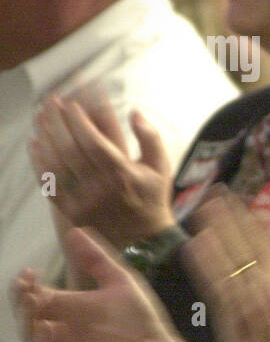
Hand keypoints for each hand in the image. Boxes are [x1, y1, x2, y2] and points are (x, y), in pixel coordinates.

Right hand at [14, 227, 193, 341]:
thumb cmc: (139, 316)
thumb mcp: (119, 281)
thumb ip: (97, 259)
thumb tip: (75, 230)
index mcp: (70, 305)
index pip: (37, 293)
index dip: (26, 284)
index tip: (29, 272)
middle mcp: (63, 323)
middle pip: (28, 313)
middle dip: (21, 300)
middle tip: (26, 289)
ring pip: (31, 334)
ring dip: (27, 320)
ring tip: (32, 304)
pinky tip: (49, 328)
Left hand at [29, 92, 175, 248]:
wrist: (143, 241)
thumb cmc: (152, 199)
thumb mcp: (161, 167)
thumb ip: (151, 138)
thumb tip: (135, 112)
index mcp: (124, 175)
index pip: (95, 142)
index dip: (80, 120)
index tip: (72, 102)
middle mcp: (101, 187)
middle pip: (71, 149)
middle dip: (59, 121)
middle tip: (52, 101)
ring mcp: (83, 200)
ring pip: (57, 164)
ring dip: (46, 137)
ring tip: (41, 116)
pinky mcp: (71, 211)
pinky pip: (49, 184)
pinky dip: (39, 162)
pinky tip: (35, 144)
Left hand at [185, 189, 269, 341]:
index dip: (254, 215)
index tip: (241, 198)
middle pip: (250, 238)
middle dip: (233, 213)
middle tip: (218, 190)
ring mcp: (252, 292)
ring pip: (232, 252)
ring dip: (216, 228)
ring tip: (202, 207)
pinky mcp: (232, 309)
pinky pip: (216, 279)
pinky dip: (205, 261)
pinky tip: (194, 243)